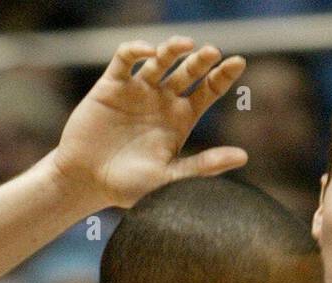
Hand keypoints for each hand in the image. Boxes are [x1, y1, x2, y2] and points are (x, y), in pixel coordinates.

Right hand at [50, 36, 247, 207]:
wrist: (87, 182)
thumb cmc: (131, 186)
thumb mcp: (171, 177)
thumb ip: (204, 165)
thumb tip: (244, 156)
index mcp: (181, 119)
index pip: (209, 91)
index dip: (223, 76)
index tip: (238, 62)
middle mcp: (162, 100)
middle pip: (188, 72)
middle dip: (202, 60)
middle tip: (213, 53)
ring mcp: (138, 90)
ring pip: (160, 60)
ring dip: (173, 49)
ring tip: (186, 46)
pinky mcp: (112, 85)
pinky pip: (125, 59)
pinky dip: (136, 50)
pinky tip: (149, 52)